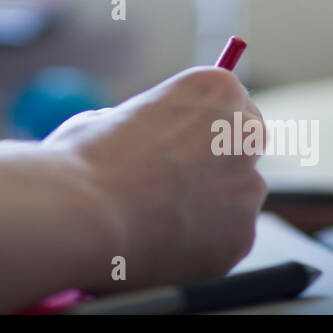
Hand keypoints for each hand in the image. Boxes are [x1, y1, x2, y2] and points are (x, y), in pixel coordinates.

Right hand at [41, 66, 266, 290]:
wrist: (83, 217)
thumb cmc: (85, 159)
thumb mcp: (110, 118)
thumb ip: (144, 125)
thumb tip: (145, 142)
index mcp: (216, 89)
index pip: (229, 101)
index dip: (202, 122)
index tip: (181, 138)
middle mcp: (245, 133)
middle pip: (245, 143)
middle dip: (218, 159)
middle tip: (177, 178)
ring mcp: (249, 188)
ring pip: (237, 196)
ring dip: (209, 204)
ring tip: (156, 216)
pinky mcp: (243, 237)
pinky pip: (227, 237)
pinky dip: (202, 242)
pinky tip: (161, 242)